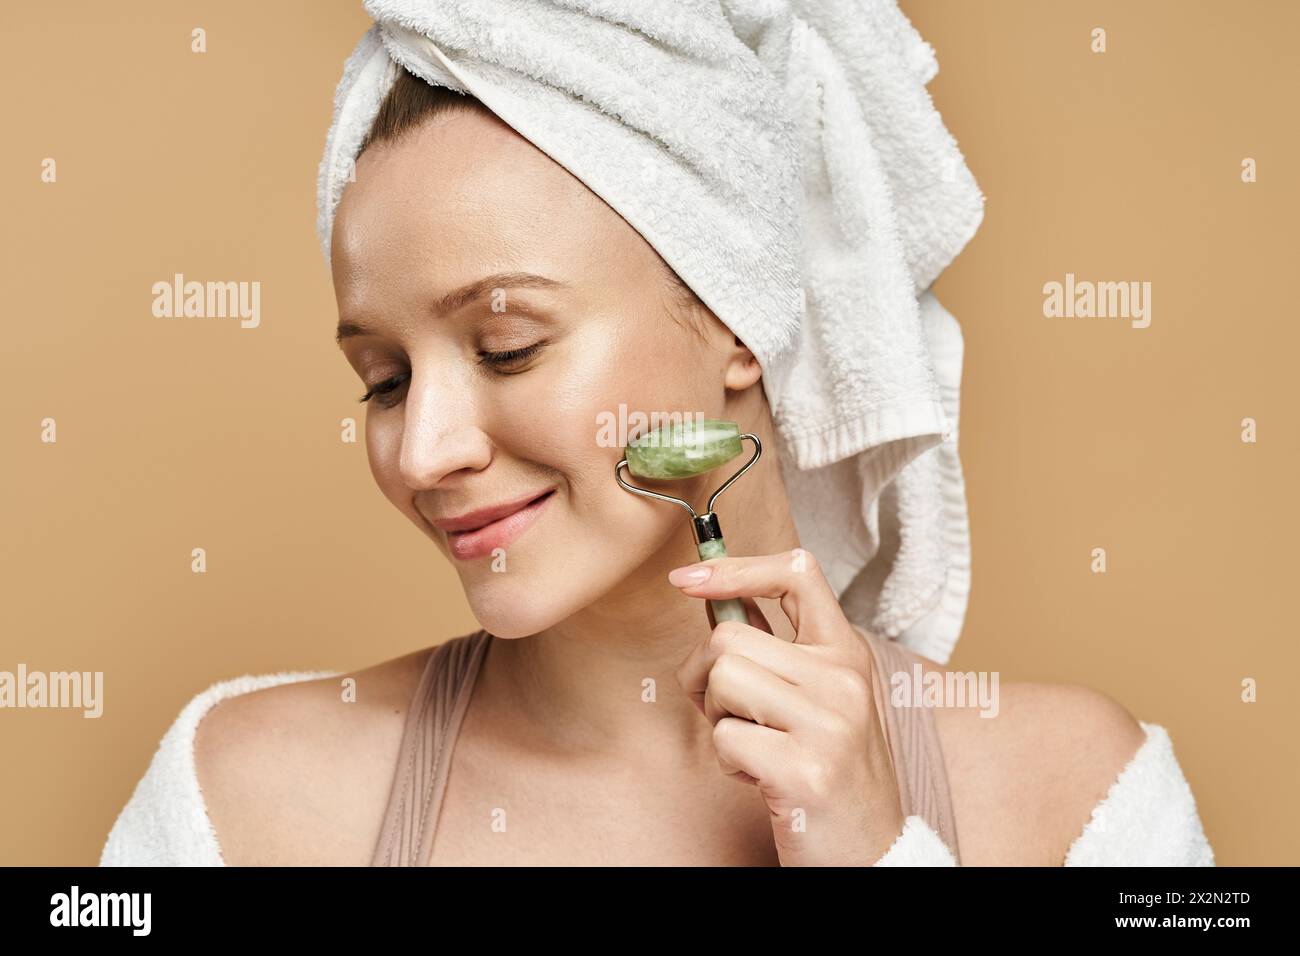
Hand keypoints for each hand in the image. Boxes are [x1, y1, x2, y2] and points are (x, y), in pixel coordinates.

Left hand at [670, 548, 904, 865]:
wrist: (873, 853)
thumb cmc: (830, 771)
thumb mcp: (818, 698)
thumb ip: (775, 649)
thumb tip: (713, 596)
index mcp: (848, 652)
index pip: (798, 572)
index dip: (734, 567)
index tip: (685, 577)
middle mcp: (844, 679)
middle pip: (729, 635)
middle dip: (703, 674)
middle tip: (725, 711)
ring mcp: (828, 724)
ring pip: (722, 678)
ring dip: (717, 718)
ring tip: (752, 746)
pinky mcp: (804, 771)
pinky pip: (724, 738)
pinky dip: (727, 761)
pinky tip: (759, 779)